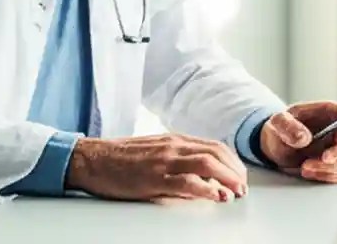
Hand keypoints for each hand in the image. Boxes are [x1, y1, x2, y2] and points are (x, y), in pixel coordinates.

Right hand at [65, 134, 248, 202]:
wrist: (93, 159)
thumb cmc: (121, 158)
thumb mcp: (154, 151)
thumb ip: (178, 158)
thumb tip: (201, 177)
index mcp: (174, 140)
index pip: (214, 145)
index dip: (232, 161)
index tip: (240, 176)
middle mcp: (173, 146)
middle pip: (216, 152)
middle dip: (235, 170)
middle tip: (243, 187)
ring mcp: (164, 160)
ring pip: (207, 163)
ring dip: (227, 178)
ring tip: (236, 192)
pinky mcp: (154, 177)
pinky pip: (186, 181)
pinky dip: (206, 189)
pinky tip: (215, 196)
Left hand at [259, 101, 336, 183]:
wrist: (277, 146)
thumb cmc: (281, 128)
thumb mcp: (278, 123)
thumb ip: (288, 126)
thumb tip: (304, 138)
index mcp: (330, 112)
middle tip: (321, 158)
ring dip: (330, 167)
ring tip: (305, 167)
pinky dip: (327, 176)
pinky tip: (309, 173)